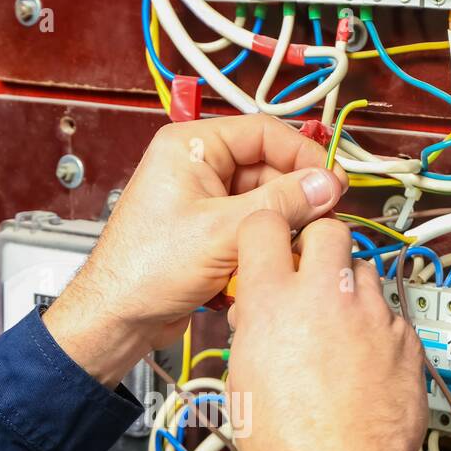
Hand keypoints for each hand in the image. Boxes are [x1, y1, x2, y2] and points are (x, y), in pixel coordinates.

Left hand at [43, 114, 345, 385]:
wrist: (118, 318)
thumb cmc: (143, 269)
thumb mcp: (223, 232)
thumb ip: (281, 204)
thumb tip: (325, 185)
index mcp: (190, 146)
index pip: (264, 132)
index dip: (303, 154)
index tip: (332, 181)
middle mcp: (196, 167)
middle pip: (268, 169)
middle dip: (294, 197)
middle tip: (321, 220)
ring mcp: (203, 202)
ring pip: (263, 204)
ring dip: (278, 227)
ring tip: (288, 248)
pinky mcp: (209, 233)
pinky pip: (250, 229)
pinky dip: (261, 246)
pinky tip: (261, 265)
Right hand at [226, 213, 426, 450]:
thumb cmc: (288, 444)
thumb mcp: (240, 382)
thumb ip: (251, 332)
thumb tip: (256, 319)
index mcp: (272, 303)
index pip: (264, 224)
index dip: (264, 234)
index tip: (269, 248)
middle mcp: (325, 297)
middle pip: (329, 230)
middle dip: (319, 247)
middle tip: (311, 276)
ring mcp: (371, 315)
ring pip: (365, 270)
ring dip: (349, 289)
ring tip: (339, 325)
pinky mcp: (405, 338)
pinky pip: (390, 313)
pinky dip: (377, 327)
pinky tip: (365, 358)